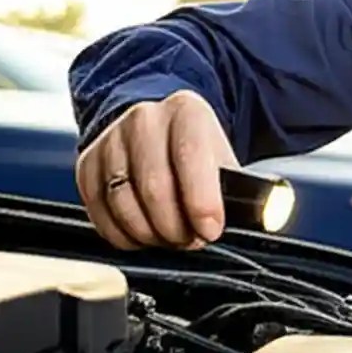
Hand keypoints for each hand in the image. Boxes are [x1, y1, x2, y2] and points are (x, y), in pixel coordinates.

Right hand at [75, 90, 239, 249]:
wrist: (153, 124)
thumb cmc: (193, 147)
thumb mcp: (222, 155)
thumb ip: (241, 185)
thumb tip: (265, 215)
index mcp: (186, 112)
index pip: (191, 157)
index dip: (201, 201)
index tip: (210, 230)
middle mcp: (144, 121)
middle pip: (155, 188)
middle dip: (177, 227)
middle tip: (193, 240)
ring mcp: (110, 141)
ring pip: (124, 205)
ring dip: (151, 235)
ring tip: (171, 238)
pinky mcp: (86, 165)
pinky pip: (100, 214)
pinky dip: (124, 236)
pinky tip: (144, 235)